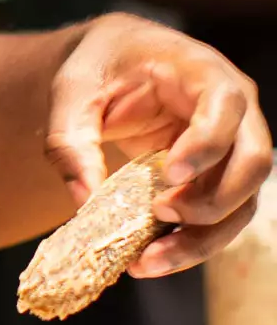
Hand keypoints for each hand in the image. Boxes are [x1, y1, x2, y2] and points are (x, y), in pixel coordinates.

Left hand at [45, 14, 271, 277]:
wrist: (110, 64)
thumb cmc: (98, 67)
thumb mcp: (71, 92)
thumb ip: (70, 140)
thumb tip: (84, 200)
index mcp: (203, 72)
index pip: (227, 107)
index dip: (207, 145)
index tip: (170, 176)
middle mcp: (233, 110)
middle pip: (253, 162)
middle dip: (213, 200)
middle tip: (160, 214)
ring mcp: (232, 146)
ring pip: (243, 202)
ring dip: (202, 238)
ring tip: (148, 260)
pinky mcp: (217, 176)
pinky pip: (220, 218)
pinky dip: (190, 243)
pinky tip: (150, 259)